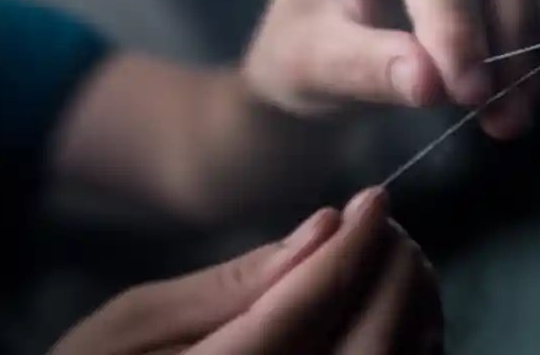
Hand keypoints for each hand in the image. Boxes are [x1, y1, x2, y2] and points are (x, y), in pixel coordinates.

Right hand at [53, 188, 441, 354]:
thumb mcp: (129, 327)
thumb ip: (231, 283)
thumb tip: (324, 227)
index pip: (310, 307)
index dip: (354, 245)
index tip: (374, 198)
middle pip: (372, 343)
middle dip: (394, 275)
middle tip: (388, 226)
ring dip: (410, 309)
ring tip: (393, 260)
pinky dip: (409, 343)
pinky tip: (389, 309)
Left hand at [244, 0, 539, 137]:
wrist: (313, 63)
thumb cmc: (299, 53)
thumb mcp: (314, 67)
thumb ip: (369, 68)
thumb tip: (432, 82)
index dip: (454, 17)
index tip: (468, 89)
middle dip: (498, 41)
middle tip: (502, 117)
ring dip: (523, 49)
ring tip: (511, 117)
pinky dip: (527, 48)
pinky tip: (518, 96)